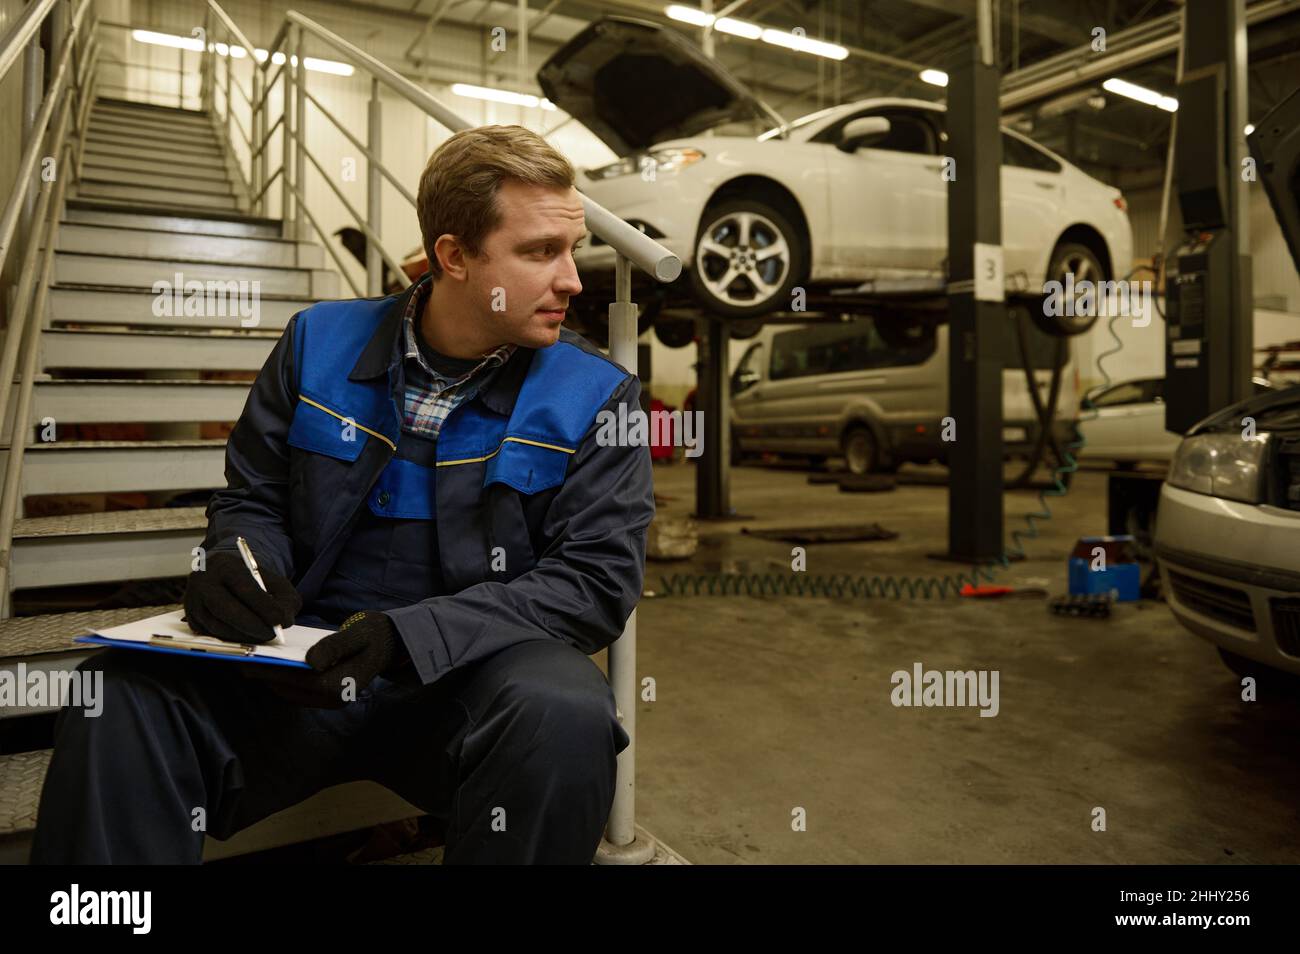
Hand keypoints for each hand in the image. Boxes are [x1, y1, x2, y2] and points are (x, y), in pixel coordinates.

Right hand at [184, 550, 301, 643]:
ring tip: (262, 635)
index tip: (280, 620)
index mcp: (225, 565)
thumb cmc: (254, 581)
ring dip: (242, 635)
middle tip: (271, 634)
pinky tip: (247, 636)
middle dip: (251, 624)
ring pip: (217, 625)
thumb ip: (285, 598)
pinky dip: (231, 638)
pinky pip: (210, 633)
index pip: (244, 588)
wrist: (226, 576)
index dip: (263, 606)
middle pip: (225, 608)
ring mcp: (193, 600)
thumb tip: (285, 621)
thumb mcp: (274, 581)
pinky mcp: (191, 617)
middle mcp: (203, 581)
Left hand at [243, 611, 404, 707]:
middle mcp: (334, 698)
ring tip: (250, 663)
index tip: (247, 660)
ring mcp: (331, 700)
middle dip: (264, 675)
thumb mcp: (357, 635)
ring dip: (270, 679)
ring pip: (291, 692)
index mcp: (340, 684)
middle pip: (289, 688)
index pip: (296, 678)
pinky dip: (282, 679)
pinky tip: (270, 666)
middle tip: (240, 660)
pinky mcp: (327, 697)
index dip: (270, 670)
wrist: (391, 645)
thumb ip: (334, 647)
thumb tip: (310, 662)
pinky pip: (298, 691)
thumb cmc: (374, 635)